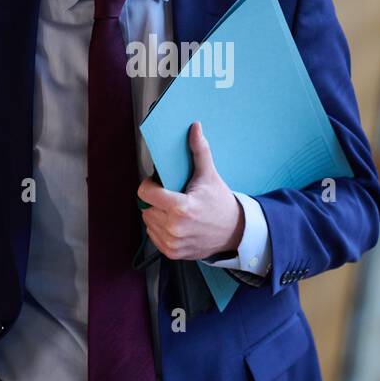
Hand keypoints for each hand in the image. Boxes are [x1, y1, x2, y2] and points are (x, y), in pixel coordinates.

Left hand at [138, 121, 243, 260]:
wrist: (234, 232)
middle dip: (155, 199)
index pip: (145, 193)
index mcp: (181, 208)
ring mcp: (172, 243)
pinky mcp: (172, 253)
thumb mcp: (209, 175)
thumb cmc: (220, 203)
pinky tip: (175, 222)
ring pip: (148, 221)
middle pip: (146, 207)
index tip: (159, 184)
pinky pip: (153, 236)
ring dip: (156, 213)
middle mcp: (174, 228)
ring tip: (174, 209)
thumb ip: (199, 151)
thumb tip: (195, 127)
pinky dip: (159, 228)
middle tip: (172, 196)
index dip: (150, 185)